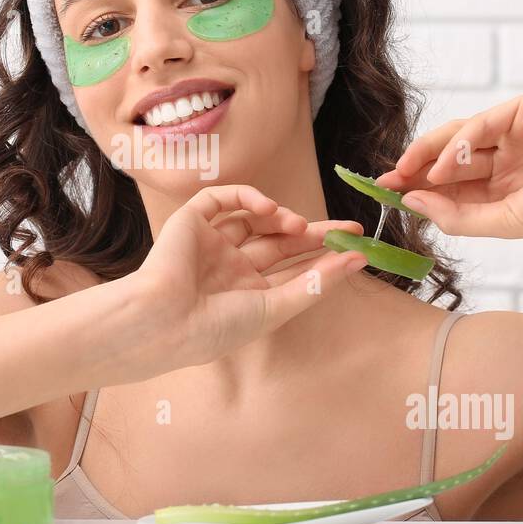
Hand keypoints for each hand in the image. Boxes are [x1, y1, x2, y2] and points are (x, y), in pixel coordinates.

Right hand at [124, 184, 367, 379]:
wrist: (166, 320)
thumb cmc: (217, 326)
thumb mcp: (275, 308)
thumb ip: (316, 283)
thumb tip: (357, 261)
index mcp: (247, 293)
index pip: (292, 268)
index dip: (323, 257)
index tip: (356, 247)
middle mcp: (230, 267)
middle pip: (279, 241)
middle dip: (312, 233)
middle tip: (346, 227)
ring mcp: (211, 243)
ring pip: (253, 218)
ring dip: (280, 217)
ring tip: (296, 225)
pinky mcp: (191, 221)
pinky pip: (221, 199)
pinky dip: (247, 197)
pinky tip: (267, 208)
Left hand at [375, 89, 522, 238]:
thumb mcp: (500, 221)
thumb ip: (454, 215)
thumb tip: (410, 201)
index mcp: (502, 184)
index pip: (451, 182)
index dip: (418, 185)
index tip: (386, 192)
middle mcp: (506, 156)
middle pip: (449, 157)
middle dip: (416, 167)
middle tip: (387, 178)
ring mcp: (516, 131)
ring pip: (460, 137)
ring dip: (431, 155)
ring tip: (408, 173)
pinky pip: (482, 123)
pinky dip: (459, 143)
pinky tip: (444, 166)